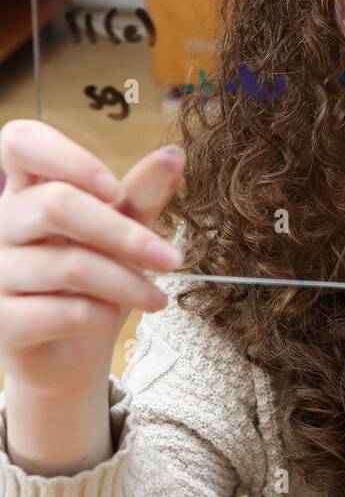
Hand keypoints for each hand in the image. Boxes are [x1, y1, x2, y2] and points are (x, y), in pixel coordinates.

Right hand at [0, 119, 183, 402]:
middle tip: (169, 258)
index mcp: (26, 190)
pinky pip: (60, 312)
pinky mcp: (0, 321)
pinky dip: (98, 315)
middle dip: (123, 233)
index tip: (114, 190)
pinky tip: (109, 318)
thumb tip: (174, 154)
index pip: (20, 141)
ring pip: (67, 264)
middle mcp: (0, 224)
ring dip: (126, 283)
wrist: (72, 355)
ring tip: (156, 297)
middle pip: (55, 204)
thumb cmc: (95, 284)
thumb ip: (140, 195)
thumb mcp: (123, 232)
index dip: (67, 157)